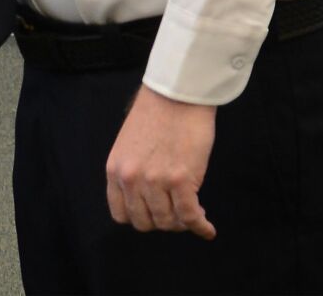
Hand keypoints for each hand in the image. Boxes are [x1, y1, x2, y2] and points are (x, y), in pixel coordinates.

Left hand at [105, 85, 217, 238]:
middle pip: (145, 222)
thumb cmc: (157, 114)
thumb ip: (132, 172)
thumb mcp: (130, 146)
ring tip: (194, 213)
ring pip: (168, 222)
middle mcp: (130, 178)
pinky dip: (200, 227)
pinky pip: (190, 216)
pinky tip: (207, 228)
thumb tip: (146, 198)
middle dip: (163, 222)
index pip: (121, 214)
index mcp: (115, 169)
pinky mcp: (180, 179)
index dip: (141, 218)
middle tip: (178, 213)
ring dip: (182, 223)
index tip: (155, 214)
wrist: (176, 93)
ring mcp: (154, 181)